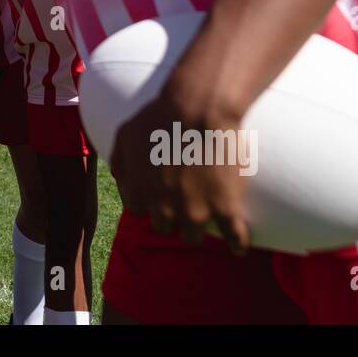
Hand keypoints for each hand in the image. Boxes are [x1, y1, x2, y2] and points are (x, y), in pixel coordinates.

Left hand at [109, 73, 250, 253]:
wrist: (197, 110)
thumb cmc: (159, 116)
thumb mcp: (125, 133)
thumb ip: (119, 159)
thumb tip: (120, 178)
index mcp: (139, 189)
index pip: (138, 210)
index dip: (148, 202)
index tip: (158, 195)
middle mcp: (163, 207)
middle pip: (164, 226)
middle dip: (170, 217)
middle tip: (182, 204)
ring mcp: (195, 211)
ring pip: (192, 236)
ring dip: (196, 228)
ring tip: (208, 221)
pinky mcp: (225, 209)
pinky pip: (232, 237)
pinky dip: (236, 242)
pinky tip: (238, 245)